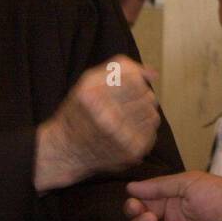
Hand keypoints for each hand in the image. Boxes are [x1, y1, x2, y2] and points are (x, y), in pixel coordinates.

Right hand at [34, 56, 159, 190]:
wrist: (68, 150)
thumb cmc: (79, 112)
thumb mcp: (88, 81)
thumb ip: (120, 68)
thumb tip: (153, 73)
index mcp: (94, 97)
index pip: (136, 80)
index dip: (134, 81)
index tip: (125, 87)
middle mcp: (107, 118)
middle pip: (148, 97)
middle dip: (140, 97)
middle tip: (125, 104)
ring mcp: (121, 138)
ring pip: (153, 114)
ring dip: (143, 114)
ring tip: (126, 117)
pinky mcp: (132, 152)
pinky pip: (153, 132)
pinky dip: (143, 130)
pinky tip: (128, 130)